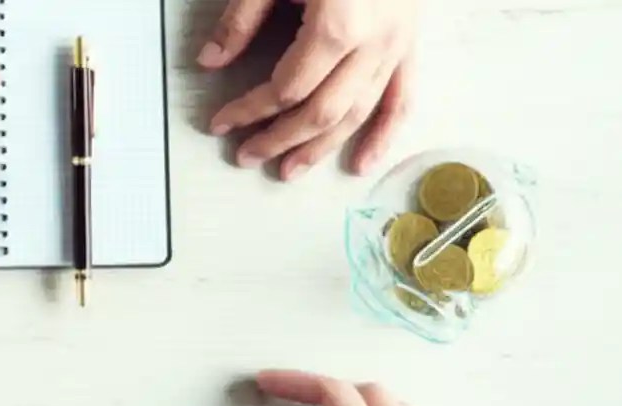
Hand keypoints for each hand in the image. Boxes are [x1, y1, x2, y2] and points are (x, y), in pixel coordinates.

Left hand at [199, 0, 415, 179]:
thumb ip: (242, 18)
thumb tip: (211, 60)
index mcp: (338, 24)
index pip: (286, 88)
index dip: (249, 110)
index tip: (221, 122)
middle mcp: (374, 42)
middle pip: (322, 112)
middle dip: (280, 139)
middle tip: (247, 155)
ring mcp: (398, 44)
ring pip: (357, 113)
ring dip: (321, 148)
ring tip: (288, 170)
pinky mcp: (410, 42)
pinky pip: (401, 99)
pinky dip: (382, 134)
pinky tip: (361, 162)